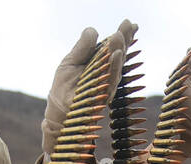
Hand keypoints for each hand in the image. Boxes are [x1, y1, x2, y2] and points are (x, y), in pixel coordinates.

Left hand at [42, 21, 133, 157]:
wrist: (59, 112)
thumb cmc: (64, 88)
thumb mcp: (70, 62)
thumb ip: (82, 48)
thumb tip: (93, 30)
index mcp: (100, 63)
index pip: (114, 47)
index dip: (124, 35)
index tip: (131, 23)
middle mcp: (106, 73)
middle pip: (119, 54)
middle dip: (124, 39)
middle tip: (129, 25)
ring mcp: (106, 86)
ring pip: (116, 66)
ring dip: (119, 51)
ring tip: (119, 36)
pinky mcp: (103, 97)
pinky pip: (110, 81)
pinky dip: (113, 67)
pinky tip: (116, 55)